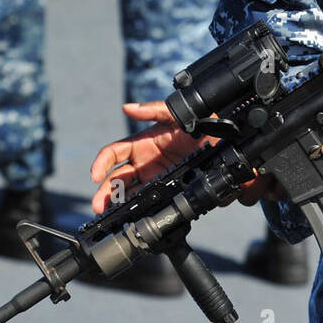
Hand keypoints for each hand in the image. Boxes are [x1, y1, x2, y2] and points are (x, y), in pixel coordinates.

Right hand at [89, 101, 280, 212]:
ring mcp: (156, 178)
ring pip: (130, 193)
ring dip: (117, 204)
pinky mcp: (170, 189)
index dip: (101, 163)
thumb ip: (153, 109)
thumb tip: (128, 107)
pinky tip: (133, 215)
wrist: (227, 139)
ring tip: (111, 214)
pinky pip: (151, 201)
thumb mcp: (177, 114)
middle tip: (100, 205)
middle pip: (117, 179)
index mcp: (142, 145)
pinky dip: (139, 208)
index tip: (95, 175)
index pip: (113, 154)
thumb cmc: (200, 122)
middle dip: (105, 191)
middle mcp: (145, 164)